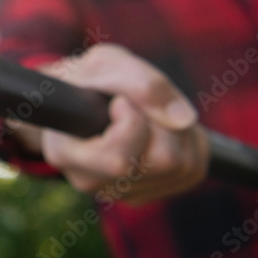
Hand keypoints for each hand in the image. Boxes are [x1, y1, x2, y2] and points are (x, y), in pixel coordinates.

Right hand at [39, 44, 209, 205]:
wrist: (79, 98)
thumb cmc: (87, 80)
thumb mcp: (106, 63)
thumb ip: (142, 84)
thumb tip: (184, 121)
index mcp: (65, 152)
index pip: (119, 160)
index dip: (133, 123)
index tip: (120, 101)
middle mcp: (89, 181)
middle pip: (163, 161)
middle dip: (164, 123)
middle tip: (142, 104)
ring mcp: (117, 192)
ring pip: (183, 167)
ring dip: (179, 131)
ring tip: (151, 113)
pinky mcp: (146, 193)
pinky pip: (192, 172)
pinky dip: (189, 144)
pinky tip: (163, 129)